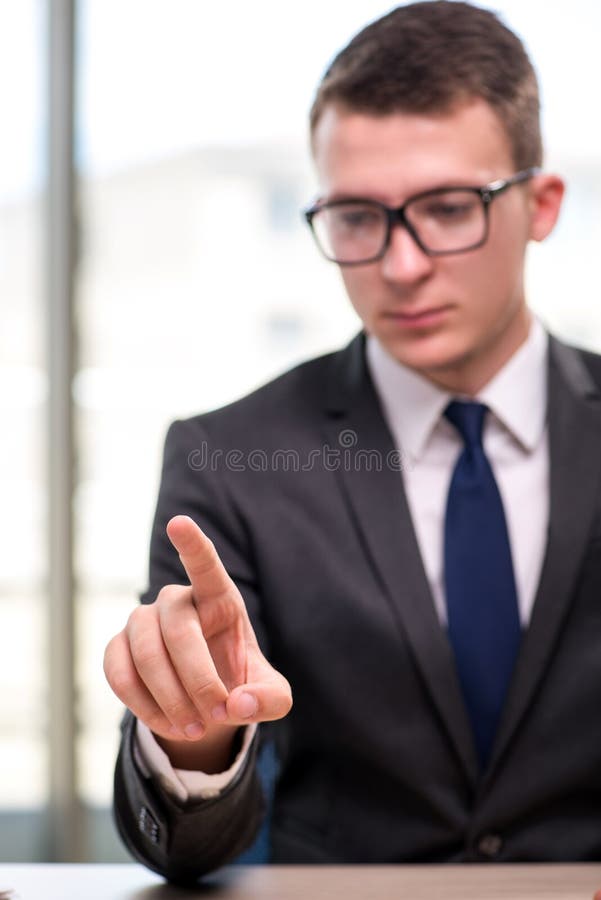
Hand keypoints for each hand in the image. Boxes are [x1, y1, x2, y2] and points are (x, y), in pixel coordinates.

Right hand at [104, 515, 291, 764]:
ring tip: (195, 728)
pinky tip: (167, 723)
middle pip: (179, 629)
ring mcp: (143, 622)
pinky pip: (120, 673)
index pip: (205, 565)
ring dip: (172, 698)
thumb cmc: (241, 686)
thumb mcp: (271, 696)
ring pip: (147, 653)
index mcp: (219, 599)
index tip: (178, 522)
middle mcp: (177, 601)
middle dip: (198, 680)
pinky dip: (144, 706)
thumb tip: (237, 704)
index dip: (193, 545)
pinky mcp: (117, 648)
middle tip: (217, 717)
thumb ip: (269, 699)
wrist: (204, 706)